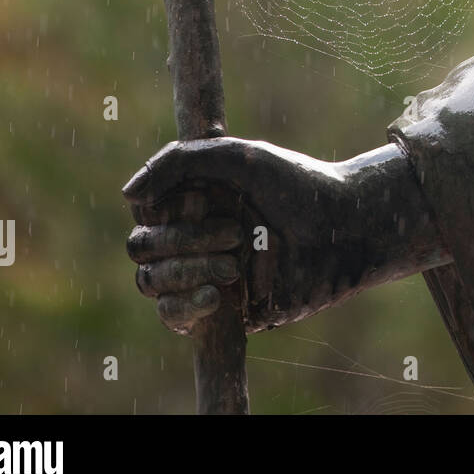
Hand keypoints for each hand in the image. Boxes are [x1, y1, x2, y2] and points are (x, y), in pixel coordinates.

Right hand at [123, 137, 359, 335]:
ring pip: (151, 280)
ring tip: (236, 262)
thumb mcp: (238, 157)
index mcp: (196, 198)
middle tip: (234, 231)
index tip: (194, 201)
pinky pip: (172, 316)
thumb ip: (178, 162)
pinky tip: (217, 295)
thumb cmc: (299, 185)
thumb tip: (127, 196)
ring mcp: (205, 273)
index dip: (156, 207)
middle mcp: (196, 234)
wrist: (347, 229)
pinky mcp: (221, 311)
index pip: (143, 209)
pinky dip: (183, 306)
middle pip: (143, 246)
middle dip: (181, 239)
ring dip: (188, 269)